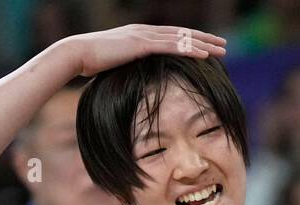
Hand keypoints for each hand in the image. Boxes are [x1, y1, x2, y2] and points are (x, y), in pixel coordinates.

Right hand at [68, 24, 225, 77]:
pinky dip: (190, 50)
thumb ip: (127, 66)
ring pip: (181, 38)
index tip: (207, 45)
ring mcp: (143, 35)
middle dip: (204, 38)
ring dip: (203, 43)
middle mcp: (144, 31)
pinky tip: (205, 55)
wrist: (76, 54)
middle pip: (181, 33)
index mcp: (139, 34)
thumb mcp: (114, 63)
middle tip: (223, 44)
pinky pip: (171, 47)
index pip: (172, 35)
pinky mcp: (141, 44)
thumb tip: (132, 79)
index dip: (191, 39)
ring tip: (222, 49)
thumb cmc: (90, 63)